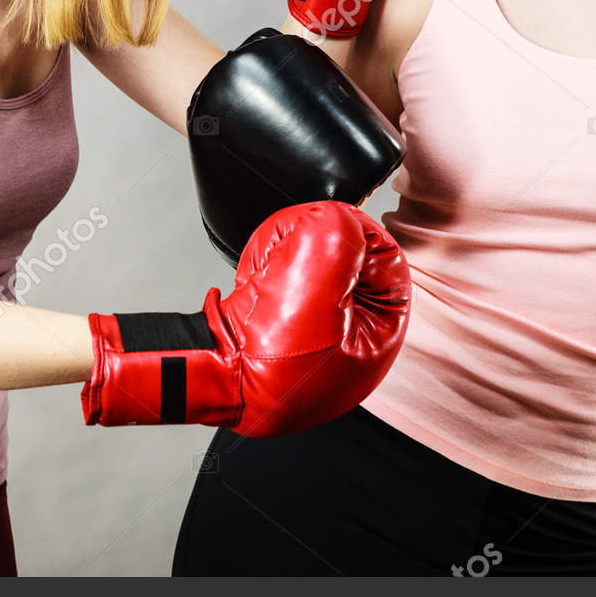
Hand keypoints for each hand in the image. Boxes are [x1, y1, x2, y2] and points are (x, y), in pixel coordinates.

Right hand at [81, 201, 411, 436]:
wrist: (207, 381)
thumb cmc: (268, 358)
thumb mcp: (318, 283)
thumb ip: (340, 234)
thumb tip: (338, 215)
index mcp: (378, 337)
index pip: (388, 260)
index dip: (357, 231)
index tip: (327, 221)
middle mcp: (349, 342)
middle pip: (347, 260)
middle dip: (313, 246)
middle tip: (288, 252)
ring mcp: (312, 339)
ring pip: (309, 265)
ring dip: (283, 256)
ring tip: (265, 274)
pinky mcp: (277, 331)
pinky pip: (279, 281)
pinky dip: (264, 273)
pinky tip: (253, 284)